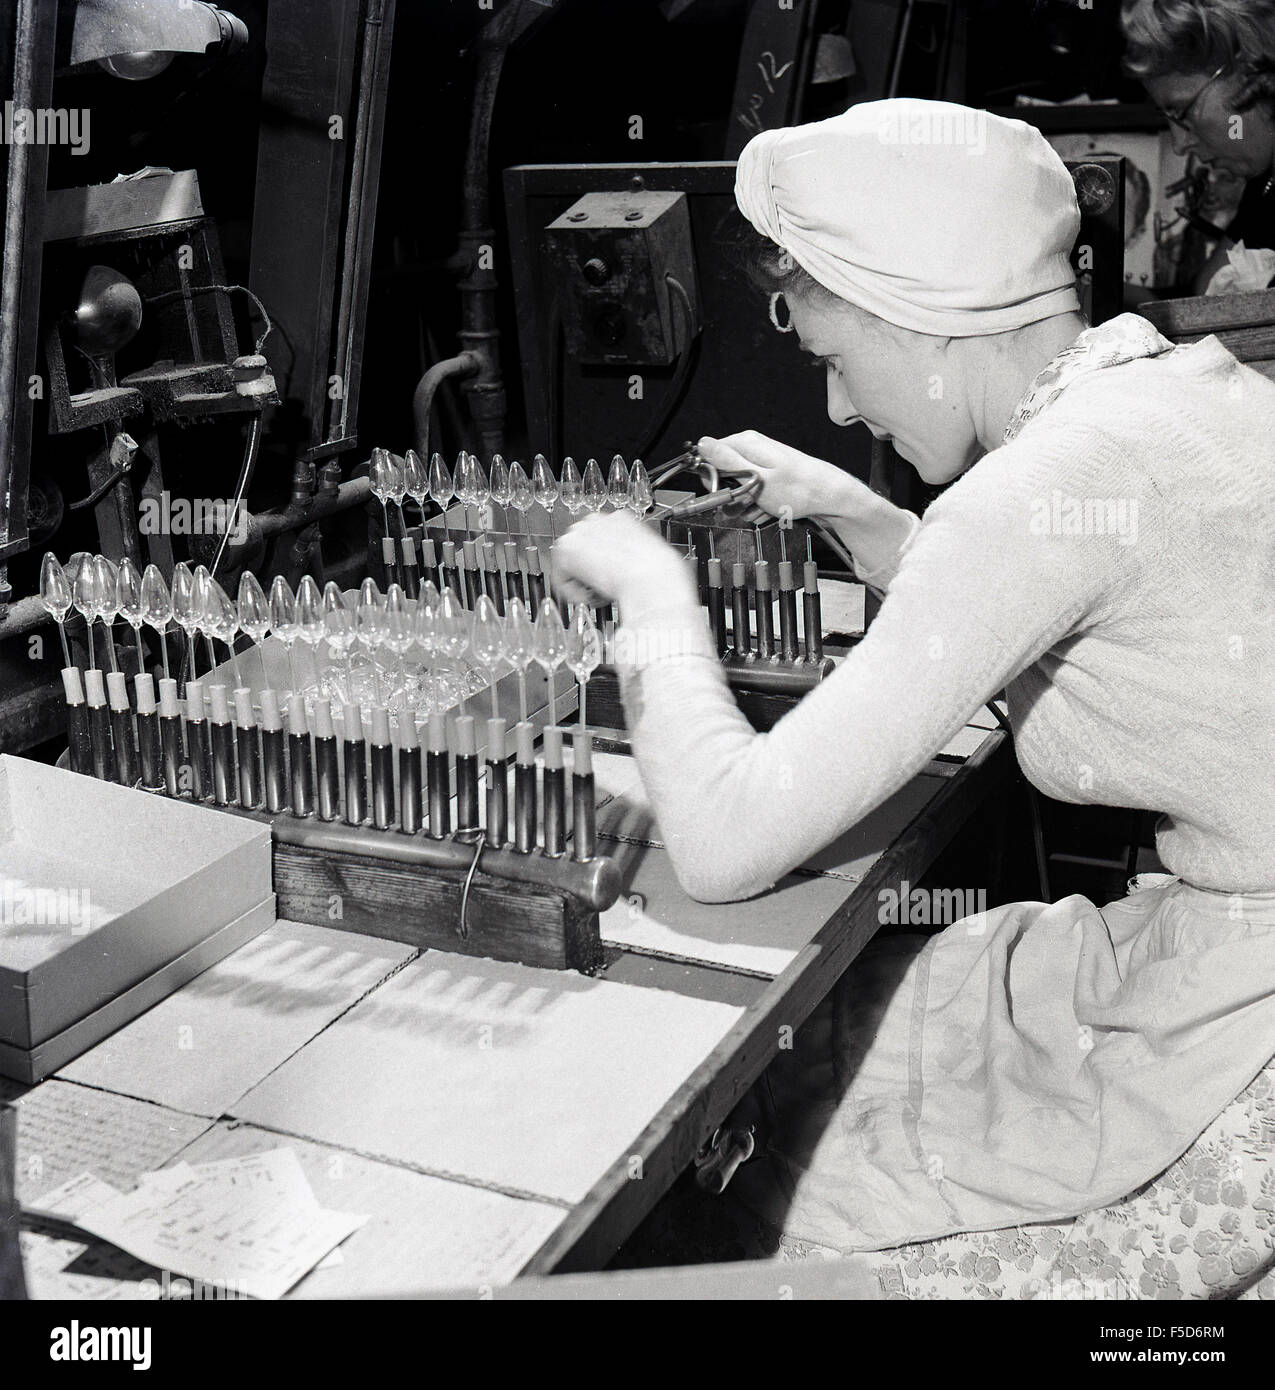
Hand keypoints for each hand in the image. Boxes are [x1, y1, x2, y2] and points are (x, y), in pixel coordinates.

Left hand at [551, 511, 698, 619]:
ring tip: (603, 594)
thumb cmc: (661, 575)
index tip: (613, 579)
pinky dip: (576, 593)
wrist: (652, 581)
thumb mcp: (653, 560)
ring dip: (584, 583)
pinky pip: (563, 578)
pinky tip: (595, 596)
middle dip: (591, 571)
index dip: (606, 563)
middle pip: (583, 548)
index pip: (603, 538)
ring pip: (572, 564)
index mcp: (623, 519)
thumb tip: (630, 571)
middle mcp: (600, 520)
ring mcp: (581, 532)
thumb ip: (635, 558)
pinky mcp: (567, 550)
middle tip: (607, 588)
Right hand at [697, 430, 861, 522]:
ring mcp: (760, 462)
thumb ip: (726, 461)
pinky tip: (768, 509)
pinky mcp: (767, 476)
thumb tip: (702, 444)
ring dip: (745, 504)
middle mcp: (751, 448)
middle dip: (730, 494)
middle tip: (747, 502)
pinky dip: (757, 505)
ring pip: (736, 488)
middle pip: (722, 474)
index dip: (712, 478)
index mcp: (744, 443)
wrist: (829, 496)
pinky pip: (751, 493)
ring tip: (762, 507)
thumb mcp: (756, 477)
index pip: (708, 456)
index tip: (724, 491)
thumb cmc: (798, 488)